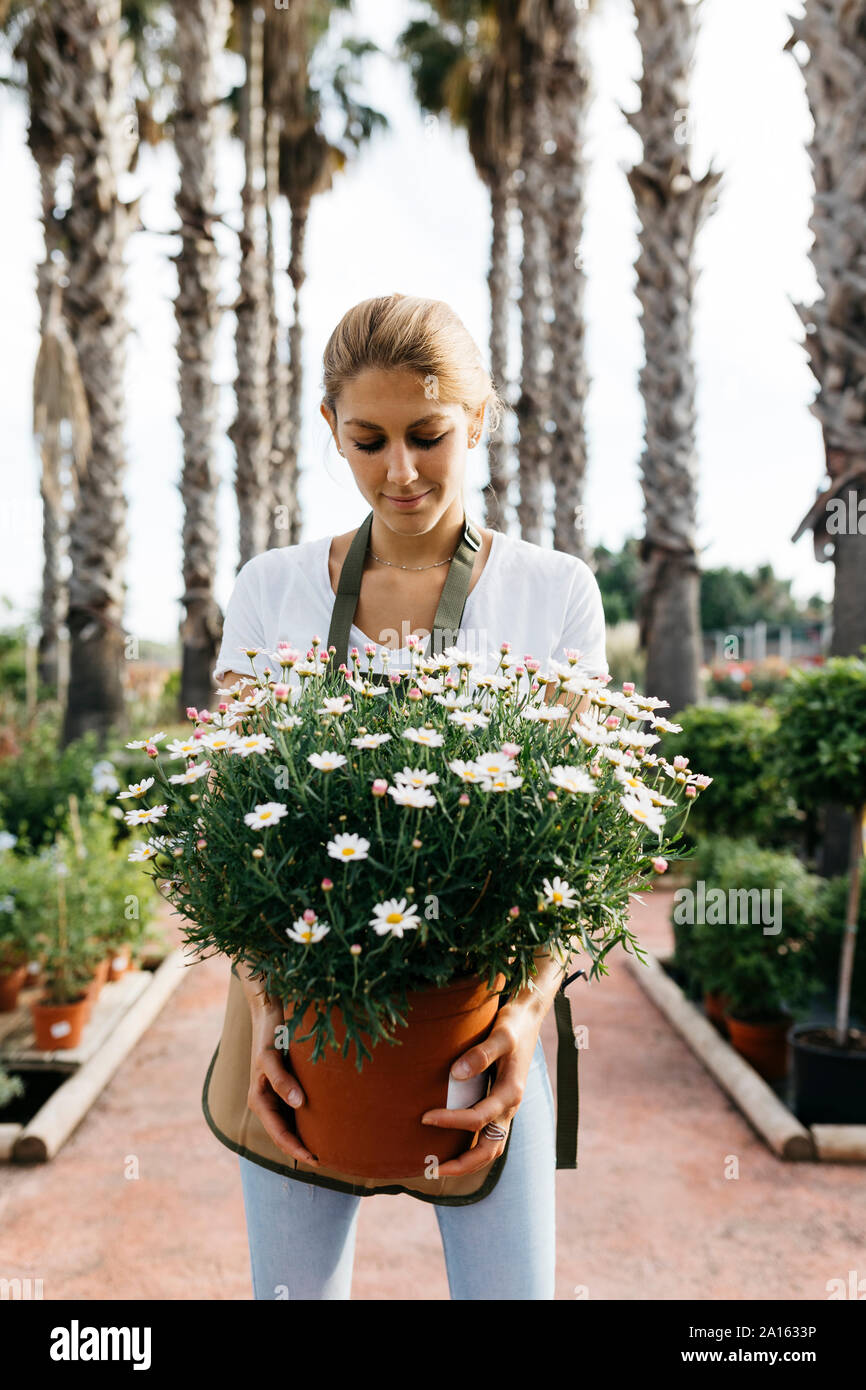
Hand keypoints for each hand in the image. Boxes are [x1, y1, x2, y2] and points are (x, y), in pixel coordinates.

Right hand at [247, 1004, 318, 1164]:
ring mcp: (277, 1095)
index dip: (296, 1150)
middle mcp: (268, 1101)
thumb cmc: (269, 1034)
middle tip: (329, 1161)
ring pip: (292, 1124)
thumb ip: (281, 1080)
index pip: (280, 1134)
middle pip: (286, 1134)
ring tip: (331, 1149)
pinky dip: (310, 1120)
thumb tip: (298, 1103)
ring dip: (307, 1137)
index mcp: (259, 1100)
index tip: (316, 1160)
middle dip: (303, 1149)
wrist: (269, 1011)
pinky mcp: (286, 1086)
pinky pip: (298, 1110)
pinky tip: (327, 1124)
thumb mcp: (270, 1057)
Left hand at [420, 999, 541, 1176]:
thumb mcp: (500, 1034)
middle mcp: (510, 1107)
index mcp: (510, 1093)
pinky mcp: (501, 1105)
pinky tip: (452, 1146)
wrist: (528, 1019)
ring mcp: (506, 1109)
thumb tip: (456, 1074)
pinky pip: (488, 1136)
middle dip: (462, 1164)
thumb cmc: (513, 1025)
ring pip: (491, 1148)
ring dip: (468, 1162)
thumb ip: (481, 1054)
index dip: (450, 1121)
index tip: (424, 1117)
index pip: (477, 1119)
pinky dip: (472, 1148)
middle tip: (432, 1170)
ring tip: (439, 1168)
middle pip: (489, 1150)